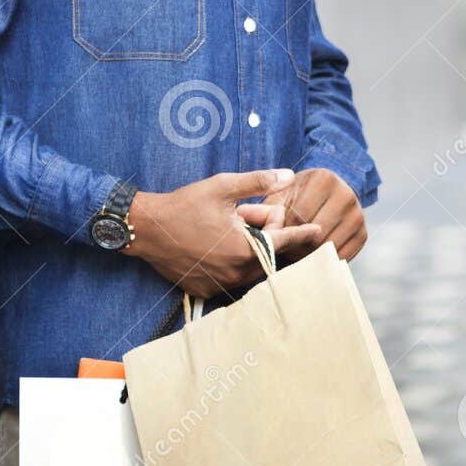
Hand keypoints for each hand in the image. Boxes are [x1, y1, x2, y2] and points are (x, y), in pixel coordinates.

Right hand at [124, 169, 321, 297]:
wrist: (146, 228)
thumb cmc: (185, 205)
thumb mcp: (223, 187)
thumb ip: (259, 182)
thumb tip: (287, 176)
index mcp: (244, 249)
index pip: (282, 242)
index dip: (301, 234)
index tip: (319, 233)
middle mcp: (235, 272)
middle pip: (266, 254)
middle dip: (263, 232)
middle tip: (244, 211)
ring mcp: (220, 284)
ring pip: (250, 267)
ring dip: (248, 247)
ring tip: (229, 224)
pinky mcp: (205, 290)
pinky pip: (231, 276)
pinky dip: (232, 260)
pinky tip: (216, 241)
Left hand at [261, 168, 365, 259]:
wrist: (325, 198)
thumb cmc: (295, 198)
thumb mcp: (279, 197)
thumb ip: (261, 206)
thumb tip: (243, 213)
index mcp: (324, 179)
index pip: (300, 215)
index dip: (284, 231)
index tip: (276, 236)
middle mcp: (346, 194)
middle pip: (317, 233)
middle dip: (297, 245)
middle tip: (284, 250)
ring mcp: (358, 214)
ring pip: (330, 246)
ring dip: (310, 255)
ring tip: (296, 253)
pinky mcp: (363, 233)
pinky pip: (342, 256)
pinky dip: (325, 261)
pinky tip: (312, 257)